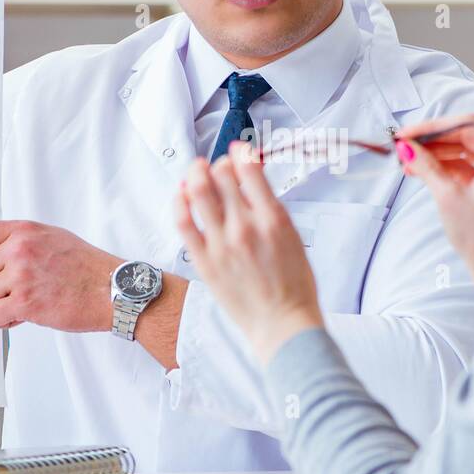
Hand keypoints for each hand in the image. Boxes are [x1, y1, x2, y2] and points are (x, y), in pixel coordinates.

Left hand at [0, 220, 119, 332]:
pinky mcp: (26, 303)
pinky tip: (23, 315)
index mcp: (24, 231)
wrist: (112, 289)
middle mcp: (20, 250)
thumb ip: (20, 241)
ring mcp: (22, 276)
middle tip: (15, 289)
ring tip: (26, 301)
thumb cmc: (86, 266)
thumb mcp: (52, 238)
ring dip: (0, 304)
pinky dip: (4, 320)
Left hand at [175, 142, 324, 366]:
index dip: (240, 152)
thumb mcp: (293, 237)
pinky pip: (183, 222)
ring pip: (197, 192)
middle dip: (219, 163)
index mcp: (273, 219)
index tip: (238, 150)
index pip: (249, 169)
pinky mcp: (204, 261)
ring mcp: (221, 244)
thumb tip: (253, 181)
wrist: (282, 323)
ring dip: (195, 174)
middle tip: (219, 166)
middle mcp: (245, 227)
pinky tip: (181, 194)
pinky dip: (179, 201)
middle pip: (221, 175)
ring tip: (196, 172)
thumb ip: (271, 208)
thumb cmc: (294, 285)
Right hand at [394, 113, 473, 290]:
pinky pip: (467, 169)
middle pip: (466, 137)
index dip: (434, 128)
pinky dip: (445, 169)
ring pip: (464, 153)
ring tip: (408, 162)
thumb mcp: (449, 197)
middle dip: (433, 142)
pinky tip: (422, 172)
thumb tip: (407, 148)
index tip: (409, 134)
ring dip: (436, 156)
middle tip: (404, 147)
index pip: (467, 126)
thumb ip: (427, 167)